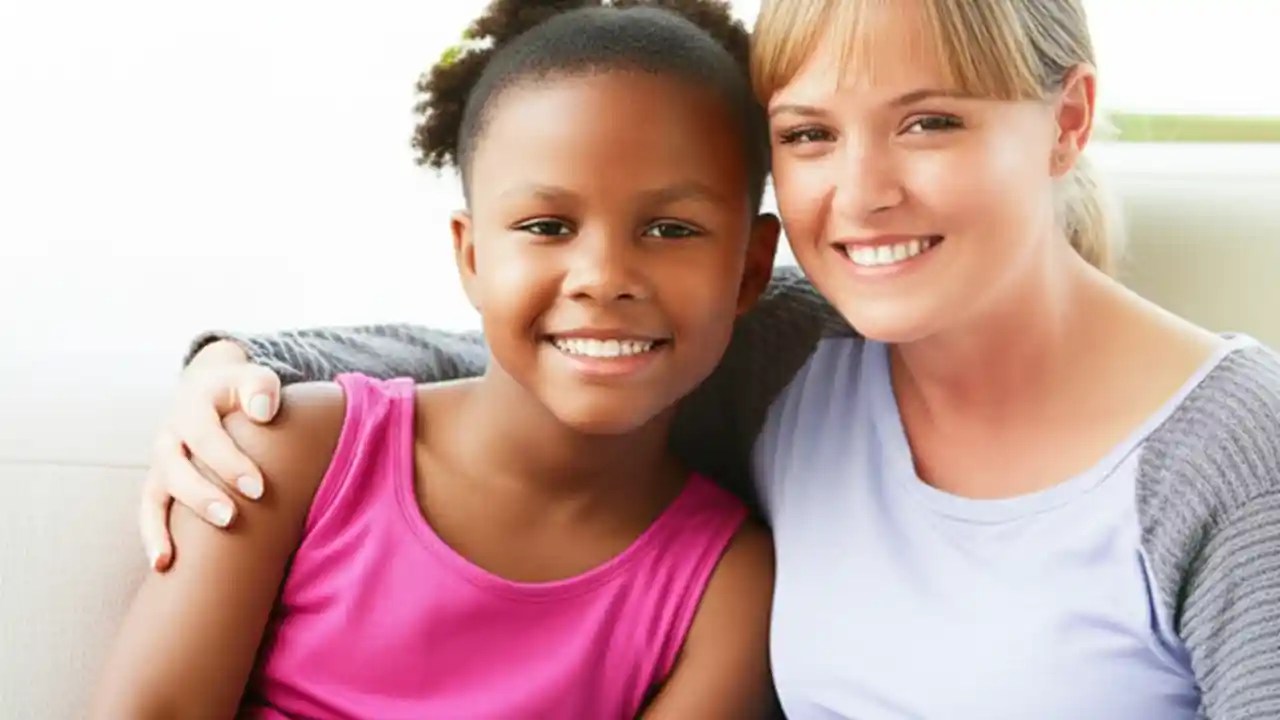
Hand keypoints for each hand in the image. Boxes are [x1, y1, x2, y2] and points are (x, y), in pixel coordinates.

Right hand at [140, 340, 281, 570]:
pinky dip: (152, 536)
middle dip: (201, 496)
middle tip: (231, 518)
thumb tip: (264, 412)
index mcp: (194, 407)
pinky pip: (149, 511)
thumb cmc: (243, 392)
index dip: (229, 463)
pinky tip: (162, 564)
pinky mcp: (160, 483)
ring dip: (162, 527)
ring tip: (171, 558)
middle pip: (176, 469)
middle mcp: (170, 436)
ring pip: (154, 495)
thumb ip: (261, 388)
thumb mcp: (255, 379)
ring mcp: (162, 462)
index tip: (258, 488)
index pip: (206, 436)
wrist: (211, 391)